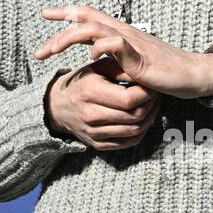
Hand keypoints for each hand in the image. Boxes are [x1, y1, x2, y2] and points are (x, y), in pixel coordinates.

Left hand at [35, 5, 212, 100]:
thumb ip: (112, 61)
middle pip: (85, 19)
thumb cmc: (162, 70)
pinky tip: (91, 56)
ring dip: (70, 37)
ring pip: (94, 28)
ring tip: (53, 49)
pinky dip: (101, 47)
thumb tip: (94, 65)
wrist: (192, 74)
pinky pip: (117, 45)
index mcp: (119, 33)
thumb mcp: (130, 65)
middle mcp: (122, 32)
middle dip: (58, 32)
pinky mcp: (140, 58)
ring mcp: (131, 43)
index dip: (66, 11)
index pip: (88, 14)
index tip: (45, 14)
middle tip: (39, 52)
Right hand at [44, 55, 161, 150]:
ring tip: (153, 105)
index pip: (129, 99)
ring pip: (135, 131)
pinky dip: (142, 131)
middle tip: (156, 94)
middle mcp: (91, 115)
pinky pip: (129, 142)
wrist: (57, 106)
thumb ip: (120, 69)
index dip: (146, 93)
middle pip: (134, 116)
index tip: (151, 84)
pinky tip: (144, 119)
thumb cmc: (81, 82)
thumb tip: (144, 73)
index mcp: (90, 92)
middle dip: (151, 104)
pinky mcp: (98, 144)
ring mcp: (94, 132)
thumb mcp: (97, 68)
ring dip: (150, 118)